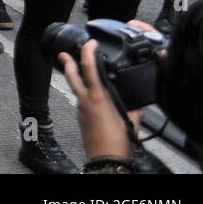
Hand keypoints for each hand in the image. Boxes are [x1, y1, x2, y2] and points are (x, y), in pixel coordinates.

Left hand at [59, 40, 133, 160]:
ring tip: (82, 73)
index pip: (89, 68)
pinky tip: (94, 98)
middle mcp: (85, 102)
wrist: (105, 161)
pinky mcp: (81, 119)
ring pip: (76, 89)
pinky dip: (85, 96)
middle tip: (63, 53)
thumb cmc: (118, 143)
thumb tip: (139, 103)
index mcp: (98, 98)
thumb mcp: (131, 122)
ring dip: (77, 79)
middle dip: (67, 62)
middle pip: (72, 76)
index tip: (90, 43)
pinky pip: (82, 103)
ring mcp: (81, 111)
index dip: (88, 52)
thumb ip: (134, 109)